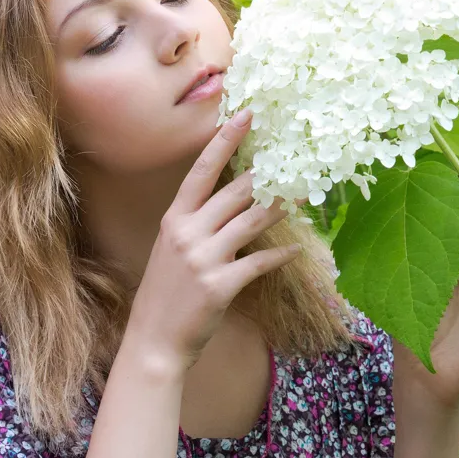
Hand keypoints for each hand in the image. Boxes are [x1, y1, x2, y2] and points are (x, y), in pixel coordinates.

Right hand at [125, 109, 302, 370]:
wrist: (154, 341)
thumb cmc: (165, 296)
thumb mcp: (171, 252)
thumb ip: (197, 226)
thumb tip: (233, 205)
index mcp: (173, 220)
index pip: (201, 171)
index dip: (225, 142)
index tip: (247, 115)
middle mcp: (187, 233)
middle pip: (235, 191)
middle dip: (267, 173)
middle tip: (295, 156)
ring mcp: (203, 258)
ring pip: (252, 221)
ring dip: (281, 207)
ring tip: (304, 193)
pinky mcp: (220, 285)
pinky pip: (260, 262)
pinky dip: (281, 256)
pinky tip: (297, 250)